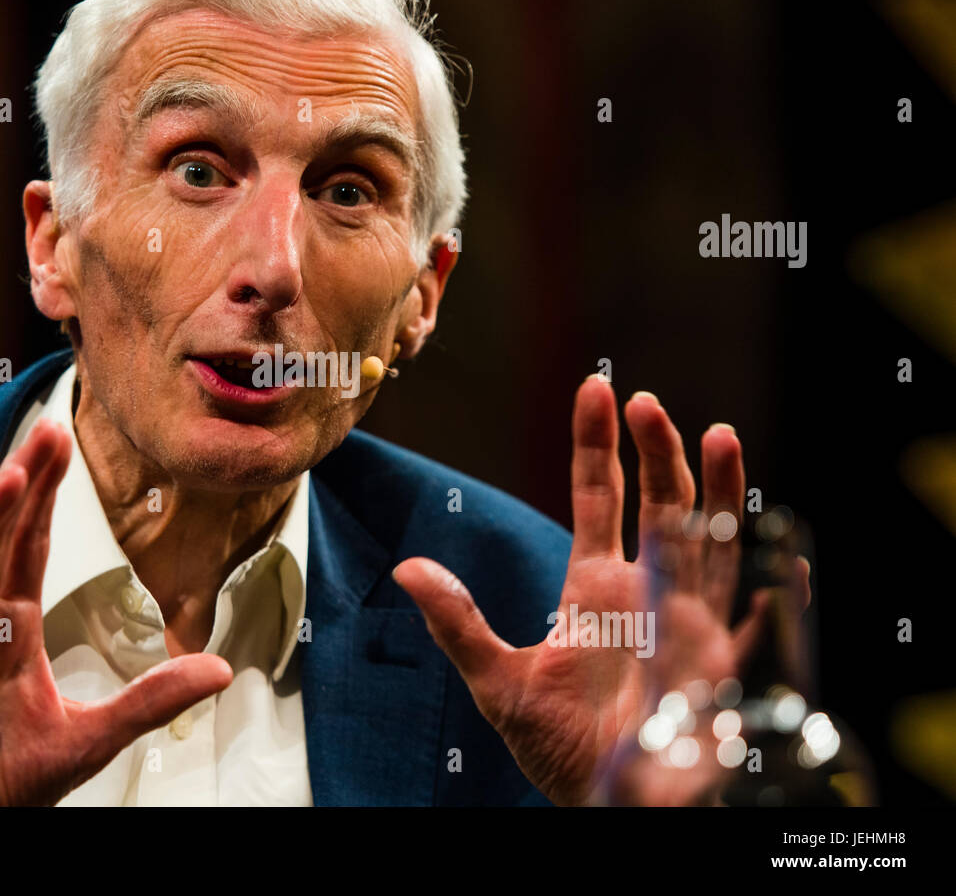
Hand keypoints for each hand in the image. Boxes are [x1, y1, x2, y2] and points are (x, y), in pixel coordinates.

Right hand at [0, 418, 231, 805]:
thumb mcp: (92, 737)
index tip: (63, 443)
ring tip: (17, 476)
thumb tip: (221, 669)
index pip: (29, 546)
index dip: (44, 495)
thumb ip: (150, 699)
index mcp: (10, 630)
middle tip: (48, 429)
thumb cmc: (2, 785)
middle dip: (20, 484)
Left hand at [393, 376, 809, 804]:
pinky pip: (753, 622)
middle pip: (657, 506)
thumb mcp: (500, 683)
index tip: (595, 389)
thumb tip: (408, 569)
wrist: (606, 801)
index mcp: (595, 587)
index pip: (597, 498)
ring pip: (708, 542)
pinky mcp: (720, 668)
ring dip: (713, 493)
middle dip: (653, 453)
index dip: (596, 445)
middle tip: (643, 402)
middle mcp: (646, 593)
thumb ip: (458, 624)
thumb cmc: (560, 745)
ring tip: (715, 436)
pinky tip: (782, 550)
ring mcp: (688, 624)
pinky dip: (773, 588)